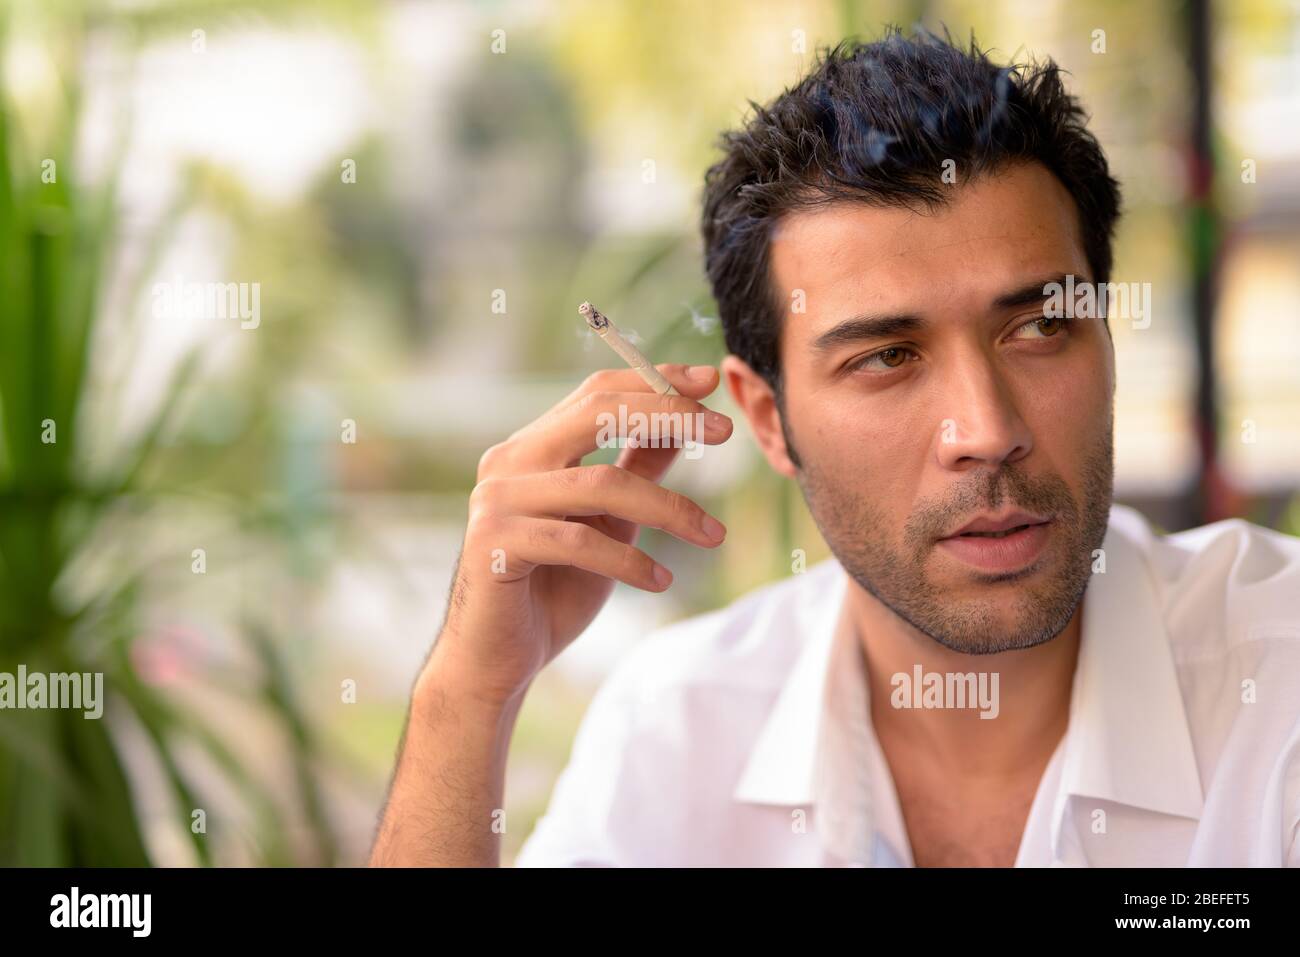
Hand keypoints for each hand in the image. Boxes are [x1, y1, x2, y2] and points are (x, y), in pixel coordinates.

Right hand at [427, 363, 732, 706]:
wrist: (497, 660)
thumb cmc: (553, 588)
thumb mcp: (609, 521)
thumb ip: (637, 470)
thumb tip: (683, 423)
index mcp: (532, 448)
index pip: (596, 393)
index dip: (654, 381)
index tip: (709, 382)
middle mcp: (508, 462)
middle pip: (596, 414)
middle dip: (667, 415)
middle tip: (724, 430)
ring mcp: (497, 501)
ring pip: (599, 483)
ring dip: (668, 507)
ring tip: (713, 534)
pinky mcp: (496, 544)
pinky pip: (579, 543)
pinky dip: (629, 561)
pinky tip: (661, 581)